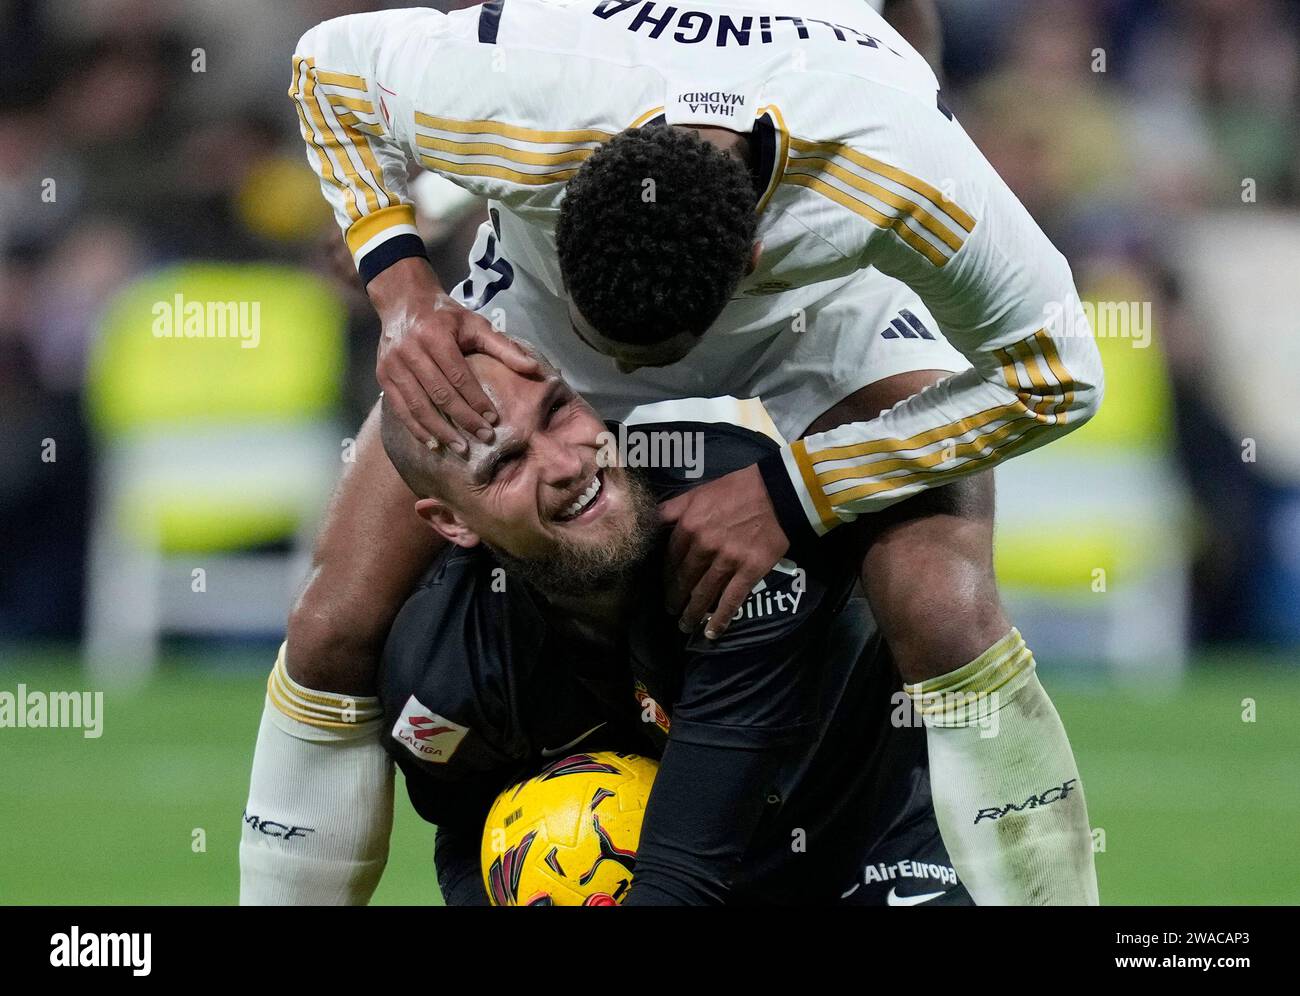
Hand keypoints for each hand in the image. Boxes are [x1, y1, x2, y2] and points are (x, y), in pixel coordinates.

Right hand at [370, 258, 539, 452]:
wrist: (403, 302)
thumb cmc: (446, 316)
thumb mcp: (476, 324)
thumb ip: (504, 347)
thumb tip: (533, 369)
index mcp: (435, 335)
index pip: (458, 375)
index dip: (476, 399)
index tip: (493, 420)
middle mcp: (410, 350)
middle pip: (440, 393)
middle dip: (463, 419)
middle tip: (484, 438)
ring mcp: (393, 365)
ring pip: (418, 405)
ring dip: (440, 430)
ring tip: (461, 448)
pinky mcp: (383, 376)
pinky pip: (401, 408)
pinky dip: (417, 428)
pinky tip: (433, 444)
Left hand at [660, 464, 789, 639]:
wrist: (778, 490)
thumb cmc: (737, 488)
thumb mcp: (699, 491)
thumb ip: (674, 508)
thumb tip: (651, 521)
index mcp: (689, 525)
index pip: (671, 559)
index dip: (666, 576)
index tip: (666, 586)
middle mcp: (704, 545)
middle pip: (684, 580)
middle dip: (675, 599)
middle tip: (672, 610)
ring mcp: (728, 560)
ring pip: (704, 593)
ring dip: (692, 613)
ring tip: (685, 625)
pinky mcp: (750, 570)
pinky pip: (732, 600)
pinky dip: (720, 619)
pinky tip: (712, 632)